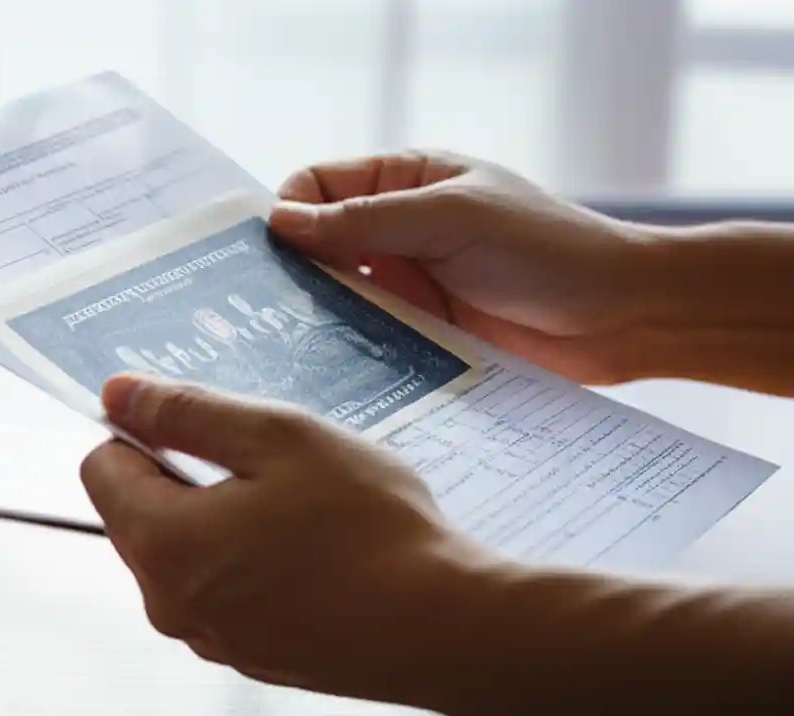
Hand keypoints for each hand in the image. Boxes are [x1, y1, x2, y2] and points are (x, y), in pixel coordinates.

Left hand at [80, 373, 495, 708]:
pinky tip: (309, 550)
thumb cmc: (368, 530)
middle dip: (184, 475)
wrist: (443, 626)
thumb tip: (120, 394)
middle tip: (264, 462)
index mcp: (162, 542)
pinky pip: (223, 591)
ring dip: (220, 519)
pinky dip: (249, 563)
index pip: (99, 467)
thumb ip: (186, 412)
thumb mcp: (276, 437)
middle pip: (137, 514)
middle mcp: (170, 602)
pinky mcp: (252, 656)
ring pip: (183, 553)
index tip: (199, 422)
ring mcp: (211, 637)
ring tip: (296, 507)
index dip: (143, 431)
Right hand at [269, 152, 656, 383]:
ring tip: (286, 343)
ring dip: (316, 314)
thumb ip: (365, 219)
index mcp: (405, 181)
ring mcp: (410, 284)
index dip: (288, 211)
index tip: (267, 251)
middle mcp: (399, 230)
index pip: (318, 185)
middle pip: (319, 245)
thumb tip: (280, 221)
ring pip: (338, 296)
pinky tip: (328, 368)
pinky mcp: (423, 334)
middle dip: (291, 269)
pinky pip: (369, 339)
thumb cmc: (546, 249)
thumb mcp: (450, 218)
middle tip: (259, 307)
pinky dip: (348, 349)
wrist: (623, 317)